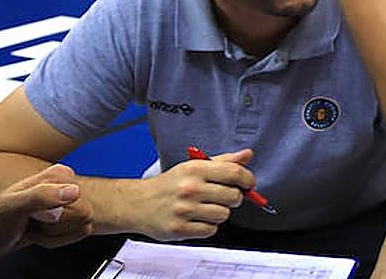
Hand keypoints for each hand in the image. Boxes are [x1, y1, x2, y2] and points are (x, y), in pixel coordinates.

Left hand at [0, 164, 89, 259]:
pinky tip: (38, 231)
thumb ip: (41, 196)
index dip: (59, 220)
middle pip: (84, 217)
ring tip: (34, 226)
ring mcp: (66, 200)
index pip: (82, 206)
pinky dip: (56, 240)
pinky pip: (76, 234)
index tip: (36, 217)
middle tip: (34, 222)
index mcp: (58, 175)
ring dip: (55, 236)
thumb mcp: (11, 206)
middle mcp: (65, 185)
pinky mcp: (65, 215)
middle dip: (56, 229)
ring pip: (82, 227)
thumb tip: (73, 191)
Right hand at [131, 150, 256, 241]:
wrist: (137, 203)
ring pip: (223, 215)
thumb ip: (223, 162)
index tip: (248, 184)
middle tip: (222, 197)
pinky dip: (207, 226)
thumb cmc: (169, 185)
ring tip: (205, 208)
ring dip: (219, 213)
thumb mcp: (194, 166)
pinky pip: (210, 230)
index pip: (235, 173)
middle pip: (233, 196)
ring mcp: (184, 210)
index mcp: (196, 169)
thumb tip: (247, 155)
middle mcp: (190, 188)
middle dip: (233, 198)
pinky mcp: (179, 228)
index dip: (248, 180)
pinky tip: (196, 219)